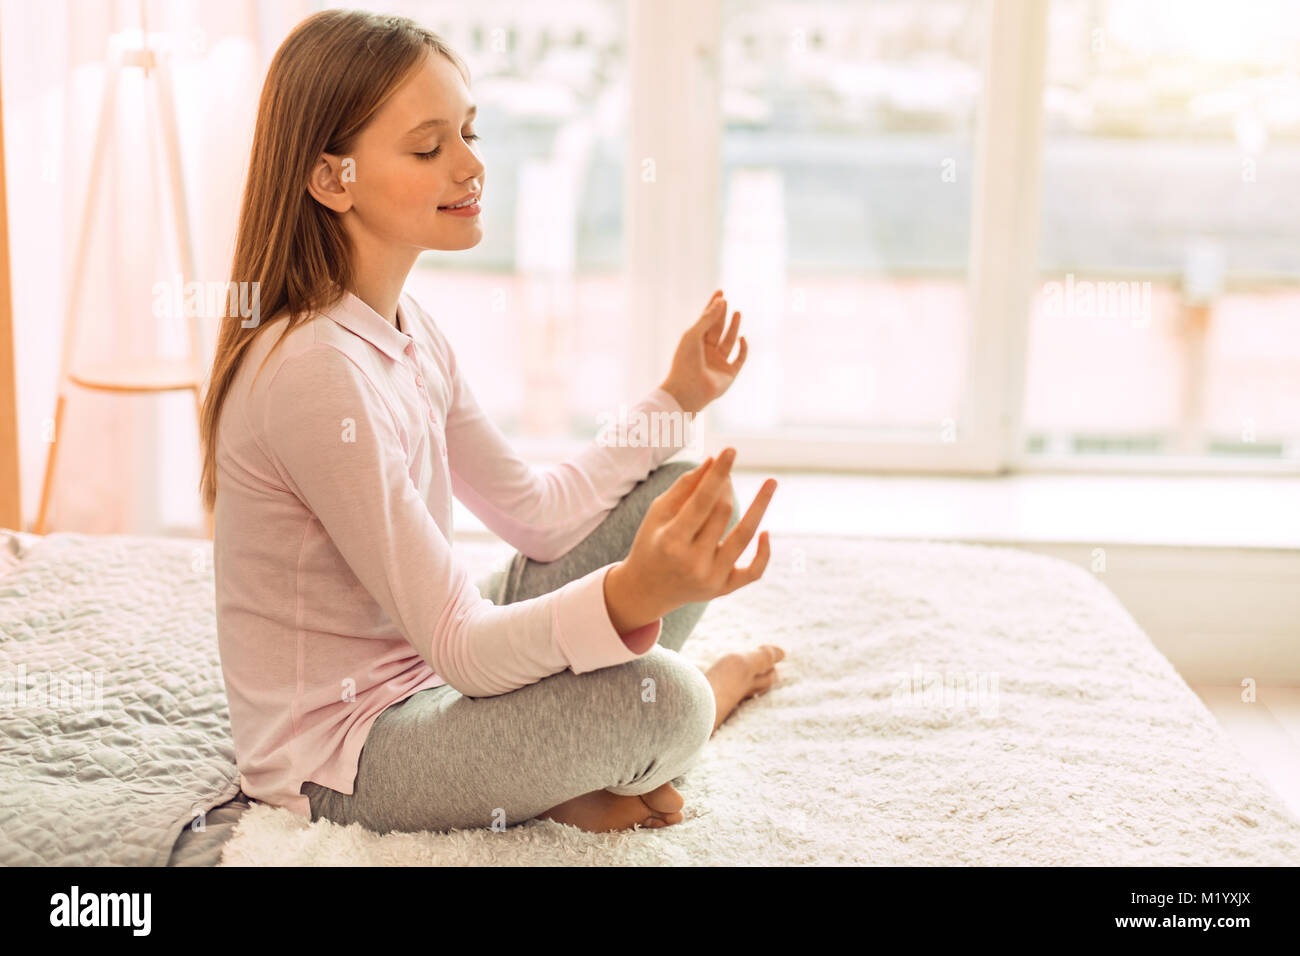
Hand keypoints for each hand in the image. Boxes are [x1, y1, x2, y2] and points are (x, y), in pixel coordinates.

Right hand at [604, 448, 775, 633]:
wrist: (647, 590)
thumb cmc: (651, 543)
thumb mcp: (658, 513)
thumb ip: (684, 487)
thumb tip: (713, 462)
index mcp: (671, 541)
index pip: (701, 500)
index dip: (718, 474)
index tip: (731, 451)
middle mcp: (692, 562)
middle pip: (722, 513)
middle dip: (727, 487)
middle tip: (727, 474)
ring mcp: (711, 579)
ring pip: (743, 537)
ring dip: (760, 507)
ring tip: (771, 482)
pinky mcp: (724, 589)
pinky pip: (754, 571)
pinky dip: (764, 552)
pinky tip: (767, 532)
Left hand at [659, 289, 747, 414]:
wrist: (688, 389)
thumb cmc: (685, 361)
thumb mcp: (694, 335)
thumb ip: (707, 318)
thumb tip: (720, 302)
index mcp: (695, 343)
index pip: (706, 321)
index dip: (713, 307)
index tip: (720, 292)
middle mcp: (707, 352)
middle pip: (717, 329)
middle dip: (722, 315)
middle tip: (727, 302)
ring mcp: (718, 363)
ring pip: (729, 341)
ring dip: (734, 327)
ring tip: (737, 313)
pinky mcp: (729, 374)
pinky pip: (739, 359)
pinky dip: (743, 348)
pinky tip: (742, 338)